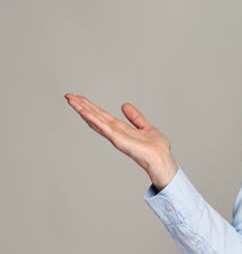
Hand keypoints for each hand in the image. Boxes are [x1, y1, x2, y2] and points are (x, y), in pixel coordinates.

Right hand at [64, 93, 178, 189]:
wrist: (161, 158)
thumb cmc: (155, 147)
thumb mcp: (145, 126)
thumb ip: (134, 117)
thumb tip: (124, 105)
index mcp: (120, 128)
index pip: (102, 115)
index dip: (91, 106)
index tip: (79, 98)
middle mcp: (114, 131)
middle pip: (95, 116)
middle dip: (81, 106)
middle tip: (68, 95)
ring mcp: (114, 135)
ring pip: (95, 119)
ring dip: (82, 109)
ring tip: (70, 100)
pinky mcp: (117, 138)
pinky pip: (103, 127)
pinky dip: (92, 119)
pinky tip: (83, 112)